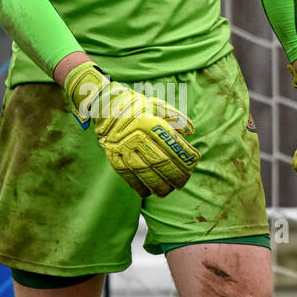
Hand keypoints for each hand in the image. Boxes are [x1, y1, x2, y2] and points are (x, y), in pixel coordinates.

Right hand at [64, 62, 199, 197]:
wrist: (104, 105)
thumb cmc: (136, 106)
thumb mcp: (157, 105)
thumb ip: (176, 117)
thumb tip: (191, 131)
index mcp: (149, 122)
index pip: (171, 144)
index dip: (184, 156)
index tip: (192, 162)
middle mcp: (137, 136)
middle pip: (159, 161)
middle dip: (174, 175)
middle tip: (182, 182)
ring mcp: (123, 147)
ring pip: (143, 172)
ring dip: (157, 185)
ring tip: (167, 191)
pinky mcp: (113, 156)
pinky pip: (126, 175)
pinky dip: (138, 186)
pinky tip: (148, 192)